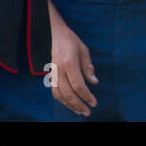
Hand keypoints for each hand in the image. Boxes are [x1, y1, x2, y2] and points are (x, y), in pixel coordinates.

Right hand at [48, 0, 97, 116]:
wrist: (54, 33)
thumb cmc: (71, 41)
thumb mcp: (84, 50)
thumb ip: (88, 67)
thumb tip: (94, 82)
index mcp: (69, 63)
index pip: (78, 85)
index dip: (86, 96)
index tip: (94, 103)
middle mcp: (59, 70)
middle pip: (68, 93)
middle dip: (78, 104)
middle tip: (88, 112)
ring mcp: (53, 73)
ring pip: (59, 95)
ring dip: (69, 105)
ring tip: (79, 110)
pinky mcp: (50, 74)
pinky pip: (54, 91)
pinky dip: (62, 100)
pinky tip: (69, 103)